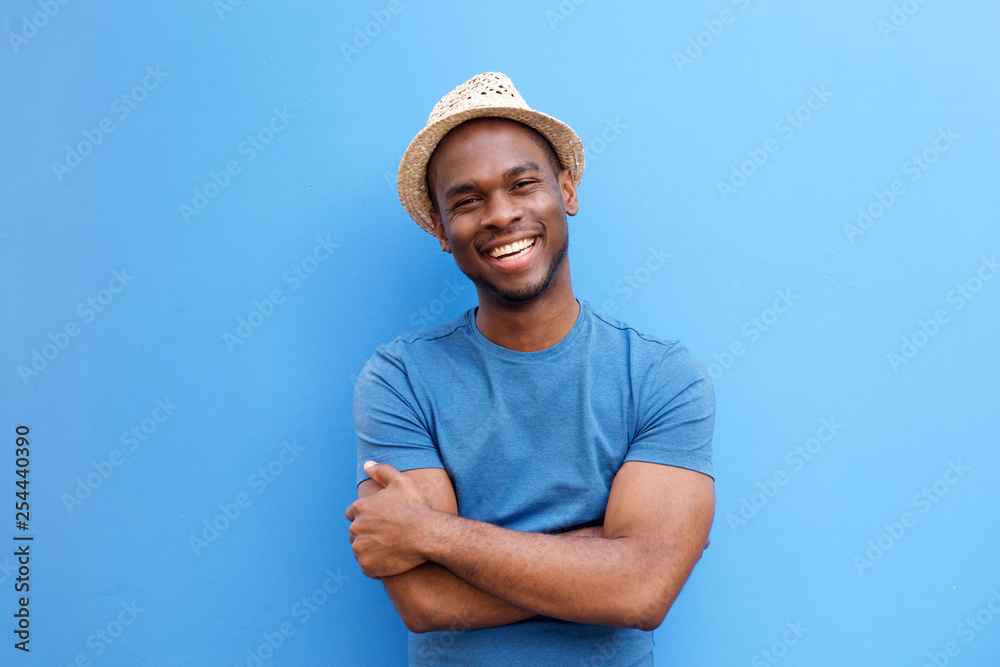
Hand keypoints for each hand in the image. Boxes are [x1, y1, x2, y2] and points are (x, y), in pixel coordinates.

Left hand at [345, 461, 433, 578]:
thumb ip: (382, 471)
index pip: (352, 513)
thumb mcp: (401, 481)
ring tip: (390, 547)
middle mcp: (355, 528)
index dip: (366, 516)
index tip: (381, 520)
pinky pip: (366, 566)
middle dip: (368, 533)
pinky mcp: (368, 566)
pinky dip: (375, 564)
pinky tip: (390, 558)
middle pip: (355, 532)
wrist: (428, 534)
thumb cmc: (416, 507)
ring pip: (360, 549)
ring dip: (370, 549)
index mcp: (360, 507)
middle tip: (388, 534)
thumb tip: (367, 465)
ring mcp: (360, 548)